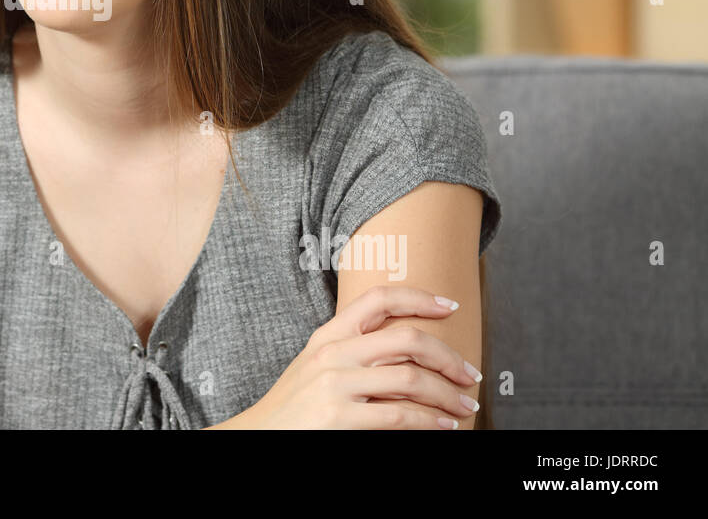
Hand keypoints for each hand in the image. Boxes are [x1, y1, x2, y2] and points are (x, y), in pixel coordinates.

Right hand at [239, 285, 481, 428]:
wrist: (260, 433)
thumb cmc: (296, 404)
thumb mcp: (318, 365)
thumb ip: (354, 351)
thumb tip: (409, 350)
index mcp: (329, 334)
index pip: (378, 299)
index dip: (418, 297)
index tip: (449, 306)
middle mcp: (333, 352)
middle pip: (406, 340)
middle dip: (448, 357)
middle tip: (469, 374)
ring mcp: (334, 384)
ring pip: (410, 380)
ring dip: (448, 394)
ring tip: (466, 405)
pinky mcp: (338, 416)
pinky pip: (399, 416)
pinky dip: (430, 420)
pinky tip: (444, 424)